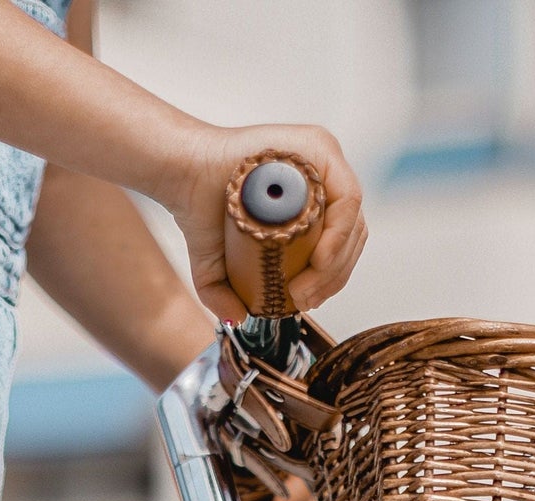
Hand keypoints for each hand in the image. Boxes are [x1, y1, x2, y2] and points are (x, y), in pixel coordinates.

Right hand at [153, 123, 365, 323]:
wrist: (182, 174)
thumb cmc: (198, 211)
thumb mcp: (212, 266)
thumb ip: (222, 294)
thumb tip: (240, 318)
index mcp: (309, 198)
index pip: (338, 242)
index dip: (329, 278)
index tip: (303, 300)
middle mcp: (321, 176)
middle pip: (350, 234)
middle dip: (333, 276)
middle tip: (303, 299)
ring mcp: (324, 159)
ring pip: (352, 221)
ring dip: (335, 264)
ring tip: (304, 288)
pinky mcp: (320, 148)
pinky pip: (347, 198)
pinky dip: (340, 234)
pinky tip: (320, 260)